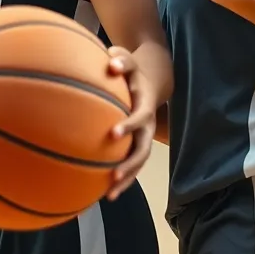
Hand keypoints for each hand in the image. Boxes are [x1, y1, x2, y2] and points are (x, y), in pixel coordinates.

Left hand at [106, 47, 156, 199]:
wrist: (148, 81)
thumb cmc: (129, 70)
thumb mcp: (126, 59)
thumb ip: (120, 59)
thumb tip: (111, 63)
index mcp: (144, 105)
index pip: (140, 117)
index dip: (129, 125)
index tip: (113, 134)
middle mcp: (147, 125)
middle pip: (144, 148)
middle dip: (130, 163)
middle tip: (113, 174)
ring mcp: (143, 138)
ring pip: (139, 162)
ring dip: (127, 179)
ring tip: (110, 194)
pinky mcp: (136, 146)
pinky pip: (131, 166)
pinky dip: (122, 180)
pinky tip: (106, 194)